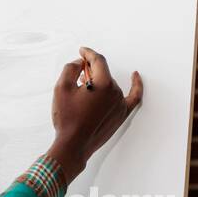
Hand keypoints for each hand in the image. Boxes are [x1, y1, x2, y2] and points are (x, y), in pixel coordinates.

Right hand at [44, 46, 142, 181]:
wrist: (74, 145)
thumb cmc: (67, 119)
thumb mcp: (61, 88)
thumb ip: (72, 68)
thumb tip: (81, 63)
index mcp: (102, 84)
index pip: (97, 60)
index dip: (88, 53)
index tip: (82, 51)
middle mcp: (115, 92)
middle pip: (103, 73)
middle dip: (90, 72)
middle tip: (76, 78)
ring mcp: (120, 104)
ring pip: (110, 85)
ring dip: (99, 83)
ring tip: (84, 90)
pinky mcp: (121, 114)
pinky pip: (133, 97)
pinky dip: (136, 85)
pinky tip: (136, 76)